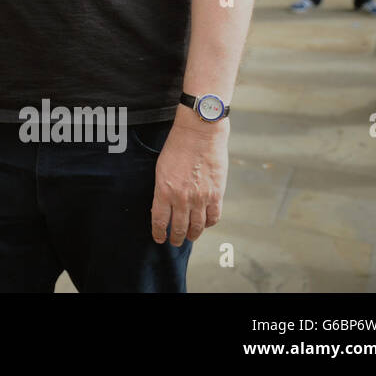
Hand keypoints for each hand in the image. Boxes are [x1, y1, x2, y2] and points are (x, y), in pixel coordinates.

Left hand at [150, 113, 228, 245]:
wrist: (200, 133)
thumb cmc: (177, 146)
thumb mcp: (161, 167)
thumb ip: (163, 188)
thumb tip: (165, 204)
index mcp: (164, 190)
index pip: (159, 220)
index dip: (159, 233)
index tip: (159, 238)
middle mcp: (182, 198)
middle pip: (178, 227)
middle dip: (175, 237)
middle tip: (174, 242)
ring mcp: (201, 198)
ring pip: (196, 226)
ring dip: (192, 235)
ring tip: (189, 237)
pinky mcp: (217, 194)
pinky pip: (213, 217)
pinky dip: (208, 224)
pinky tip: (204, 224)